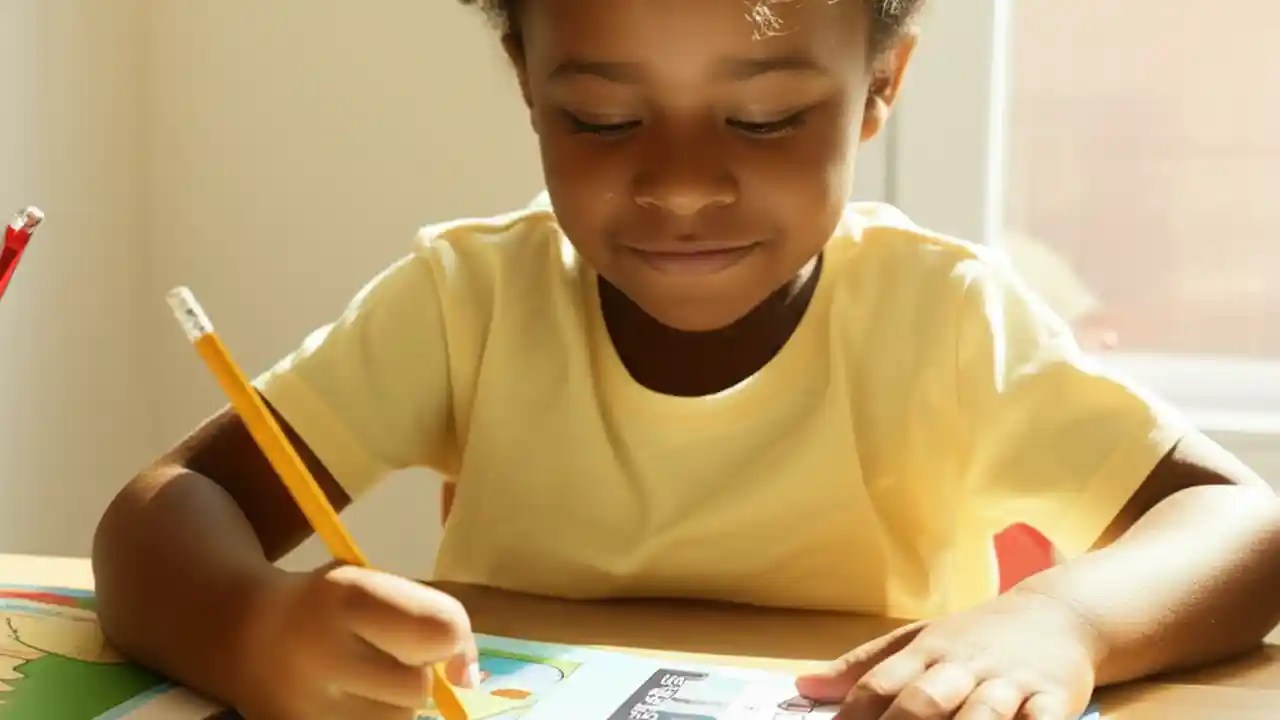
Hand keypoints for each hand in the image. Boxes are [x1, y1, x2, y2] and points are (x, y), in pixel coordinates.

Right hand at [230, 563, 478, 719]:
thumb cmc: (329, 606)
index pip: (439, 631)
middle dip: (413, 674)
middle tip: (382, 657)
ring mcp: (305, 705)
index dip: (453, 640)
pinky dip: (368, 719)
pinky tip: (344, 702)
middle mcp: (323, 652)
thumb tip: (469, 680)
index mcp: (348, 596)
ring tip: (357, 681)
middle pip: (418, 689)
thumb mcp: (377, 587)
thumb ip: (433, 618)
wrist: (243, 633)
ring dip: (391, 705)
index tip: (440, 643)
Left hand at [796, 590, 1100, 718]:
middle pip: (923, 699)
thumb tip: (803, 687)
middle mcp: (963, 666)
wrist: (1059, 612)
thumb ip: (863, 665)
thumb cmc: (976, 635)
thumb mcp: (919, 639)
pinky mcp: (1054, 698)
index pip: (880, 684)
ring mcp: (1009, 683)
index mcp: (926, 652)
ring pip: (980, 713)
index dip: (854, 714)